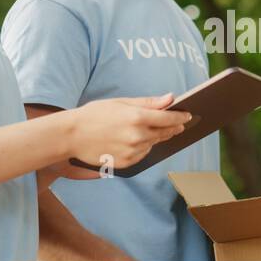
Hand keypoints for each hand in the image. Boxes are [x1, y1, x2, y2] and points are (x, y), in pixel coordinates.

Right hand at [67, 94, 189, 170]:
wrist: (72, 135)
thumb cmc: (95, 114)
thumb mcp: (121, 102)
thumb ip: (148, 102)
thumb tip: (171, 98)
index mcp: (137, 117)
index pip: (168, 118)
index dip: (180, 116)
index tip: (188, 115)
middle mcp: (137, 136)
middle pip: (164, 132)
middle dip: (173, 127)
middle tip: (179, 124)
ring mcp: (132, 151)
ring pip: (153, 143)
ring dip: (155, 136)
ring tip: (146, 129)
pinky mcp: (127, 162)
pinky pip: (142, 154)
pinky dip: (143, 147)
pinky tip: (133, 140)